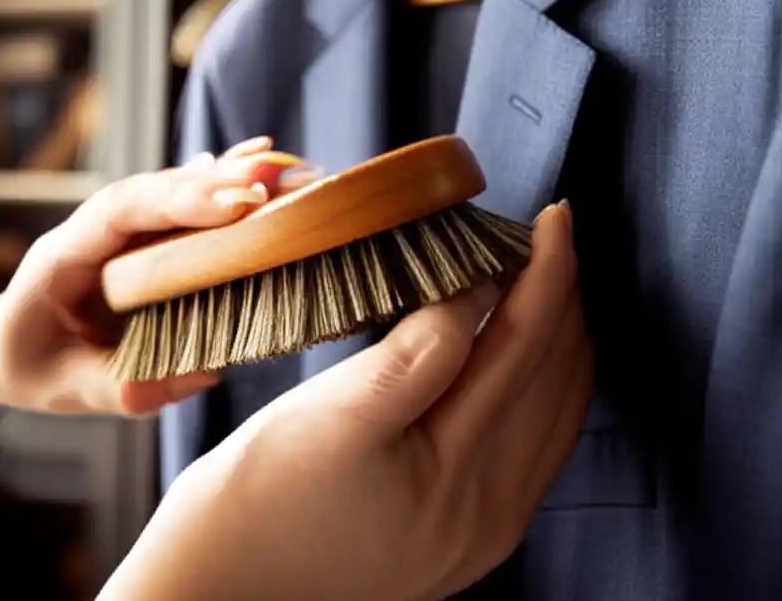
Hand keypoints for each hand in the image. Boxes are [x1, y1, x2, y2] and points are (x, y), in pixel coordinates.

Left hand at [0, 136, 309, 415]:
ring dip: (232, 178)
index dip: (178, 202)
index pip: (120, 211)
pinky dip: (225, 186)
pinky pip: (186, 206)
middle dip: (219, 183)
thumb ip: (116, 386)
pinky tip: (264, 167)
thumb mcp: (60, 388)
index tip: (233, 204)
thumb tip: (198, 375)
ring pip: (177, 191)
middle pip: (158, 189)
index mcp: (64, 254)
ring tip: (292, 172)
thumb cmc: (28, 365)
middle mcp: (96, 230)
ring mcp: (123, 231)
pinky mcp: (146, 240)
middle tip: (279, 181)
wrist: (4, 347)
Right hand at [102, 202, 593, 598]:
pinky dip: (536, 385)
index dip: (547, 276)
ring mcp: (483, 530)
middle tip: (546, 238)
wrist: (221, 592)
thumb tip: (478, 289)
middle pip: (555, 382)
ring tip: (538, 281)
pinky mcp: (468, 535)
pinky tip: (515, 353)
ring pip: (554, 414)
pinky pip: (533, 446)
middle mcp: (488, 513)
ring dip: (555, 341)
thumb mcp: (332, 414)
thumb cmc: (255, 505)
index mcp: (458, 480)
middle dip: (561, 301)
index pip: (526, 351)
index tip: (554, 218)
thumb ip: (418, 353)